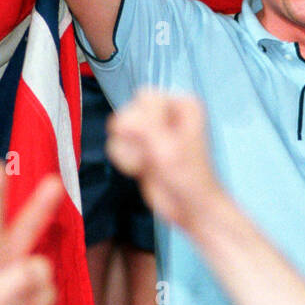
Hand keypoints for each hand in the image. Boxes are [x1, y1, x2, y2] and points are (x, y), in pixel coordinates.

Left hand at [0, 162, 63, 304]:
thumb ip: (13, 282)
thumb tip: (40, 265)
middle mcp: (1, 267)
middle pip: (25, 229)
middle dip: (40, 207)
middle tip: (54, 182)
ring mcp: (17, 284)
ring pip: (43, 267)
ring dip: (37, 283)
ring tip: (18, 304)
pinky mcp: (29, 301)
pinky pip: (48, 292)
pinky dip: (40, 303)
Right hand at [107, 90, 221, 229]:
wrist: (188, 207)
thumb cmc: (188, 178)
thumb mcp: (167, 150)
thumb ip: (143, 128)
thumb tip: (119, 120)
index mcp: (182, 104)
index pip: (145, 96)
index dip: (145, 120)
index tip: (159, 141)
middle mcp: (167, 111)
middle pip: (128, 110)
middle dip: (133, 136)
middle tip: (152, 153)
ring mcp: (151, 128)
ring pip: (118, 128)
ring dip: (129, 151)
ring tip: (148, 163)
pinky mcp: (139, 145)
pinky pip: (116, 144)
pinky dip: (125, 159)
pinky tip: (142, 168)